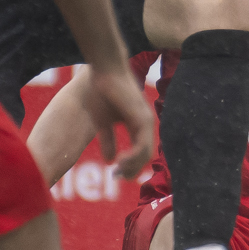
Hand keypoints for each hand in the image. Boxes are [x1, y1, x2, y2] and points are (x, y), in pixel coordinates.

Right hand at [80, 61, 156, 179]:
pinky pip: (141, 146)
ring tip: (117, 172)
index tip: (115, 174)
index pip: (140, 152)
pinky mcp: (142, 119)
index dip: (130, 165)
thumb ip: (108, 140)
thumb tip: (109, 161)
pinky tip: (119, 161)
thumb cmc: (102, 92)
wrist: (105, 72)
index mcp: (138, 125)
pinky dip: (132, 157)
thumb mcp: (103, 122)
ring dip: (132, 166)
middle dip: (132, 170)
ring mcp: (146, 121)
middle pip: (145, 156)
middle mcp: (146, 124)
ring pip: (145, 153)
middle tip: (116, 177)